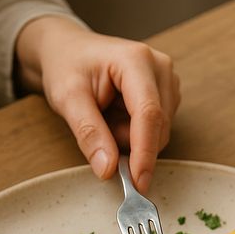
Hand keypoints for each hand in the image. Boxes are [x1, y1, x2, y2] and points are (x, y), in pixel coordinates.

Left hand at [15, 16, 179, 191]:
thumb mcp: (67, 98)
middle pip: (158, 127)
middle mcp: (160, 68)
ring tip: (105, 116)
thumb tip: (108, 169)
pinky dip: (134, 133)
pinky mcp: (167, 94)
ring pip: (159, 133)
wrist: (69, 51)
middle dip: (128, 142)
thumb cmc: (67, 66)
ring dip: (129, 137)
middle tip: (98, 128)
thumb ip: (88, 133)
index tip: (138, 183)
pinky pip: (157, 130)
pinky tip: (117, 115)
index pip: (149, 113)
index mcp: (136, 60)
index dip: (144, 152)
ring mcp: (167, 81)